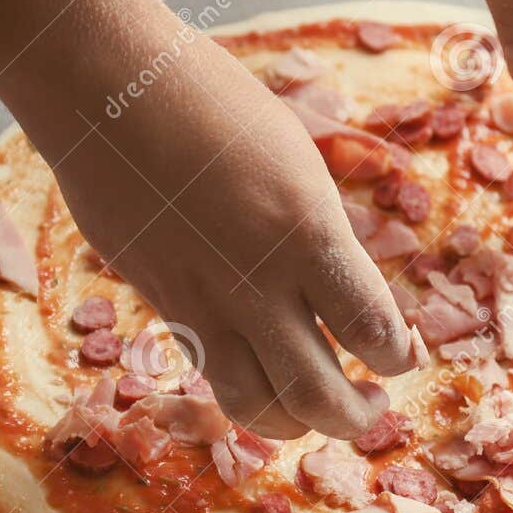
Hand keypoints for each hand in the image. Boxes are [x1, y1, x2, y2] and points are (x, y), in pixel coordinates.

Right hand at [15, 21, 415, 440]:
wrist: (105, 89)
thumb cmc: (208, 96)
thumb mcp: (294, 140)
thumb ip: (331, 195)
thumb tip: (373, 198)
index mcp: (308, 229)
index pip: (374, 329)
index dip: (400, 357)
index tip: (406, 355)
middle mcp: (258, 280)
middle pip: (319, 393)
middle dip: (356, 416)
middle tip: (372, 404)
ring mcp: (202, 299)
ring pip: (256, 406)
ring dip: (297, 423)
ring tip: (318, 410)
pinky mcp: (160, 302)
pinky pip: (210, 372)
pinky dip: (246, 389)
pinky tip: (263, 373)